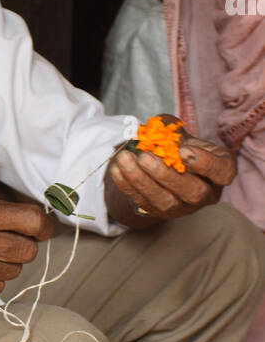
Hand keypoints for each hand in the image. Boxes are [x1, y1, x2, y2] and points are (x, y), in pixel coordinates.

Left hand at [107, 114, 235, 221]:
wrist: (159, 163)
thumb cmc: (175, 144)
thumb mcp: (177, 131)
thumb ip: (169, 129)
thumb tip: (152, 132)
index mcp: (219, 170)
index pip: (223, 172)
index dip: (206, 164)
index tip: (184, 150)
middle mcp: (205, 193)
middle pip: (193, 192)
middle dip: (166, 175)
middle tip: (144, 157)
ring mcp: (182, 206)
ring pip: (165, 201)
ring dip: (142, 180)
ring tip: (125, 159)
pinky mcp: (160, 212)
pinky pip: (143, 202)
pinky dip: (128, 185)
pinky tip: (117, 169)